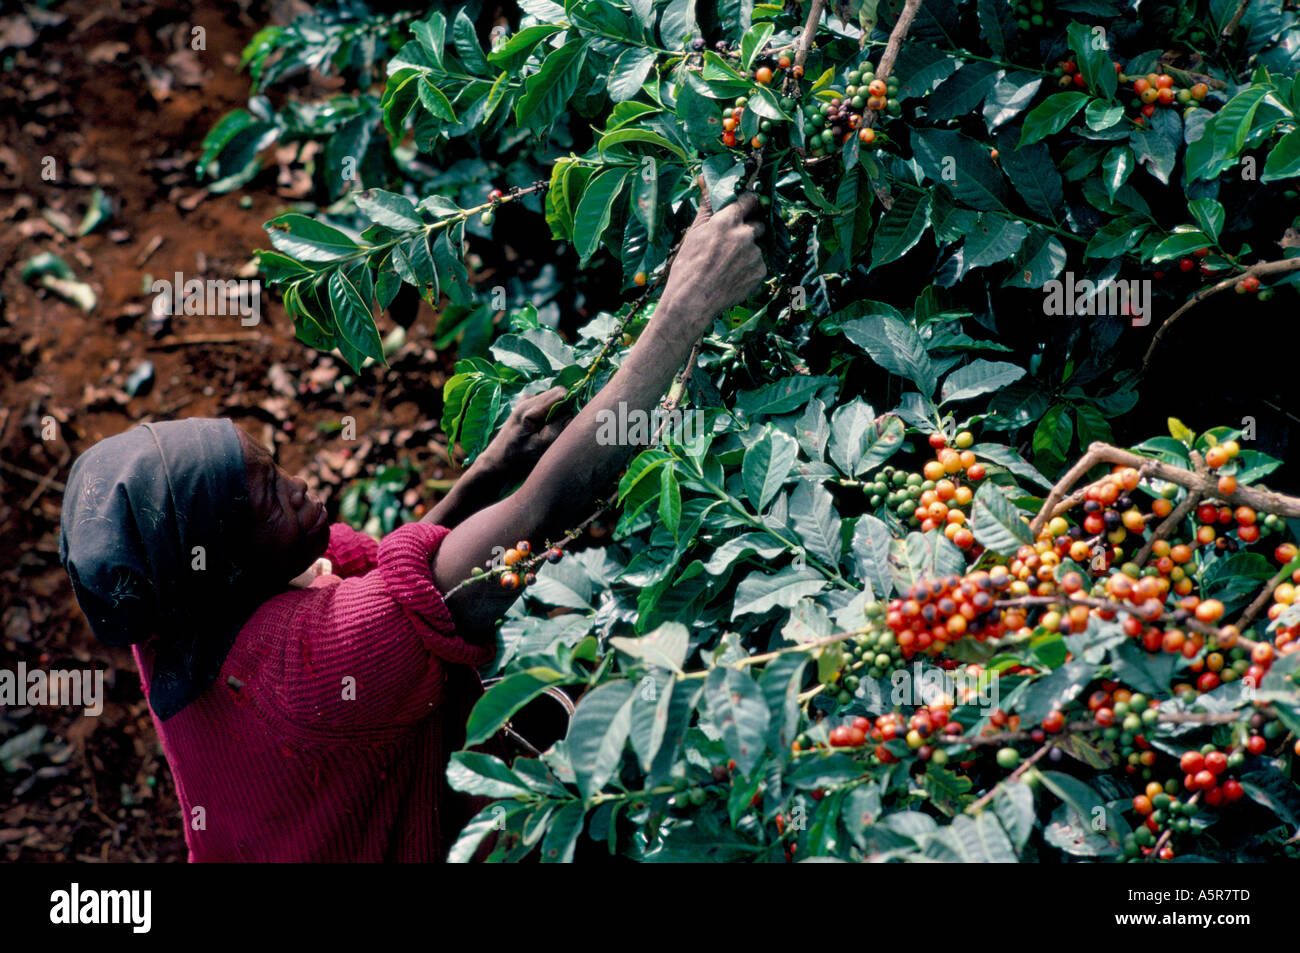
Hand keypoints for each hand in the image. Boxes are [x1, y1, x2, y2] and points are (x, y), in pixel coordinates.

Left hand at [471, 384, 570, 478]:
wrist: (499, 458)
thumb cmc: (520, 456)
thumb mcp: (542, 445)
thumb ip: (559, 427)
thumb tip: (574, 413)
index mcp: (530, 408)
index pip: (560, 394)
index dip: (572, 404)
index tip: (574, 421)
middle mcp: (528, 399)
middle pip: (558, 394)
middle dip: (566, 409)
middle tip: (563, 428)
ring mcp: (527, 400)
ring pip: (554, 398)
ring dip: (559, 412)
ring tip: (551, 430)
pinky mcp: (528, 403)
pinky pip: (548, 403)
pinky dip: (552, 413)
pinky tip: (544, 427)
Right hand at [659, 178, 765, 326]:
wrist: (693, 300)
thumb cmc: (687, 266)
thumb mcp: (694, 232)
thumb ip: (706, 205)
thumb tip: (704, 178)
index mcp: (728, 221)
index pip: (750, 200)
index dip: (748, 204)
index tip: (745, 208)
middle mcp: (745, 235)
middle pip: (758, 225)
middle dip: (749, 231)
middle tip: (732, 244)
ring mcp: (755, 255)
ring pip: (757, 248)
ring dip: (747, 253)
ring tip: (727, 266)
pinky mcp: (760, 273)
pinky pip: (759, 266)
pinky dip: (749, 270)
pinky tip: (732, 278)